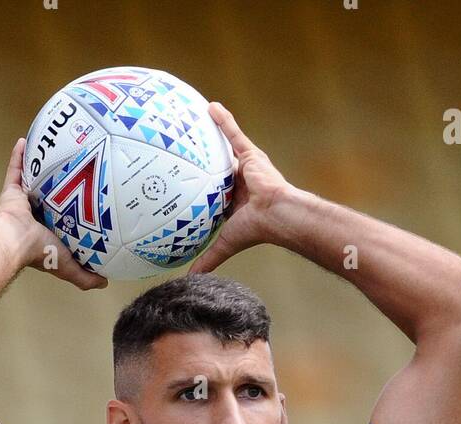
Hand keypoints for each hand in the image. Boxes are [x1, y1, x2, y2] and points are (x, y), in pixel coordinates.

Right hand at [0, 137, 108, 290]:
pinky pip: (15, 168)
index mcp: (47, 232)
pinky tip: (26, 141)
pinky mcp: (11, 190)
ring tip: (51, 149)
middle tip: (73, 167)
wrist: (14, 242)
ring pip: (32, 180)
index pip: (62, 218)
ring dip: (38, 166)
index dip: (71, 209)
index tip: (85, 197)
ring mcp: (22, 201)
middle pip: (48, 196)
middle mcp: (35, 215)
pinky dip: (18, 155)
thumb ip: (86, 276)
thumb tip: (106, 282)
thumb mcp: (69, 267)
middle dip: (57, 185)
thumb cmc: (41, 253)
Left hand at [188, 104, 293, 274]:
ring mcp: (245, 169)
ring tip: (192, 122)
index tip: (184, 184)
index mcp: (232, 203)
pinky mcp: (251, 156)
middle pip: (215, 169)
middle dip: (202, 160)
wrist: (278, 216)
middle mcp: (238, 184)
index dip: (200, 188)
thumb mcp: (224, 244)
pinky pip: (233, 134)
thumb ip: (208, 259)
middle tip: (182, 148)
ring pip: (223, 150)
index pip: (212, 193)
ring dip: (210, 137)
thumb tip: (189, 280)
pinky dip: (223, 121)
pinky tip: (209, 107)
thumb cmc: (256, 230)